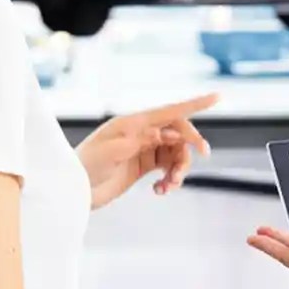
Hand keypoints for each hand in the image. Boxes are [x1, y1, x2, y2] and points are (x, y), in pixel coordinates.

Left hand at [76, 93, 217, 209]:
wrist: (72, 191)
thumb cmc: (84, 167)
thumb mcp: (111, 152)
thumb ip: (141, 140)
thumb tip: (169, 132)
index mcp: (133, 123)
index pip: (170, 111)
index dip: (196, 104)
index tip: (217, 97)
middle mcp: (140, 133)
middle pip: (178, 132)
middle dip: (191, 145)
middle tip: (202, 157)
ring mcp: (142, 148)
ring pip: (175, 152)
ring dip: (179, 169)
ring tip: (170, 186)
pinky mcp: (142, 165)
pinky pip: (167, 167)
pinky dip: (170, 179)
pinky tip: (161, 191)